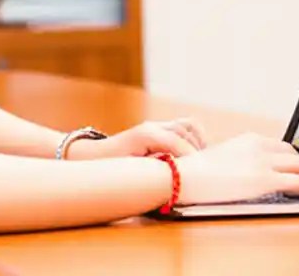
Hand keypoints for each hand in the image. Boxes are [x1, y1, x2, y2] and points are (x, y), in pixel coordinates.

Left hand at [69, 118, 207, 159]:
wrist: (97, 156)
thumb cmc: (112, 166)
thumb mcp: (131, 171)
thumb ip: (154, 170)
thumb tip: (174, 173)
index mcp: (146, 135)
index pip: (176, 142)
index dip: (190, 156)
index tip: (200, 171)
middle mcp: (153, 127)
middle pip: (185, 132)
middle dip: (195, 150)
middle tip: (201, 169)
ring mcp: (156, 125)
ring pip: (187, 125)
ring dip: (197, 141)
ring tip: (199, 159)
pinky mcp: (159, 128)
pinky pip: (184, 126)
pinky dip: (193, 136)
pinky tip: (194, 151)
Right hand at [173, 133, 298, 204]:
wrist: (184, 177)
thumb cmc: (195, 173)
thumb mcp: (222, 160)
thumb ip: (239, 162)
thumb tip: (246, 174)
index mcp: (249, 140)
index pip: (282, 147)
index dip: (297, 158)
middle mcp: (259, 146)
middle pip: (295, 154)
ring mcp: (263, 161)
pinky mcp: (264, 179)